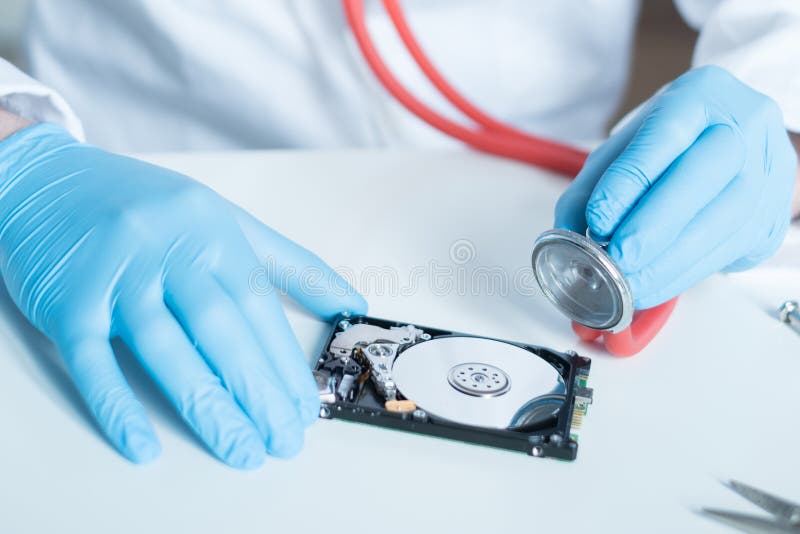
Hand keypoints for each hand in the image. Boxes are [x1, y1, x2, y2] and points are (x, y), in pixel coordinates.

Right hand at [0, 123, 365, 467]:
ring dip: (206, 406)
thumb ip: (291, 264)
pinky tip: (145, 445)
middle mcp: (167, 250)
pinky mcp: (66, 302)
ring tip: (241, 450)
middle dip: (258, 392)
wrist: (47, 179)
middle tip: (284, 441)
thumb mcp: (226, 220)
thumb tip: (352, 304)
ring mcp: (115, 276)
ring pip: (166, 348)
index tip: (306, 408)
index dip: (285, 362)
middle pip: (221, 330)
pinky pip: (92, 360)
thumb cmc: (148, 207)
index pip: (259, 307)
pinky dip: (117, 406)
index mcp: (213, 232)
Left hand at [555, 66, 797, 307]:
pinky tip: (656, 284)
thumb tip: (569, 231)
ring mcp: (768, 169)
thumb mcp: (625, 147)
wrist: (734, 137)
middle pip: (701, 178)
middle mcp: (744, 125)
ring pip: (722, 221)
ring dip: (670, 263)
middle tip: (618, 260)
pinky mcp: (773, 212)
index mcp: (700, 96)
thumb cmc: (673, 140)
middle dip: (654, 228)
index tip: (598, 221)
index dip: (628, 184)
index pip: (663, 138)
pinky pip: (731, 249)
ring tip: (630, 283)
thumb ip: (592, 185)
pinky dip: (687, 273)